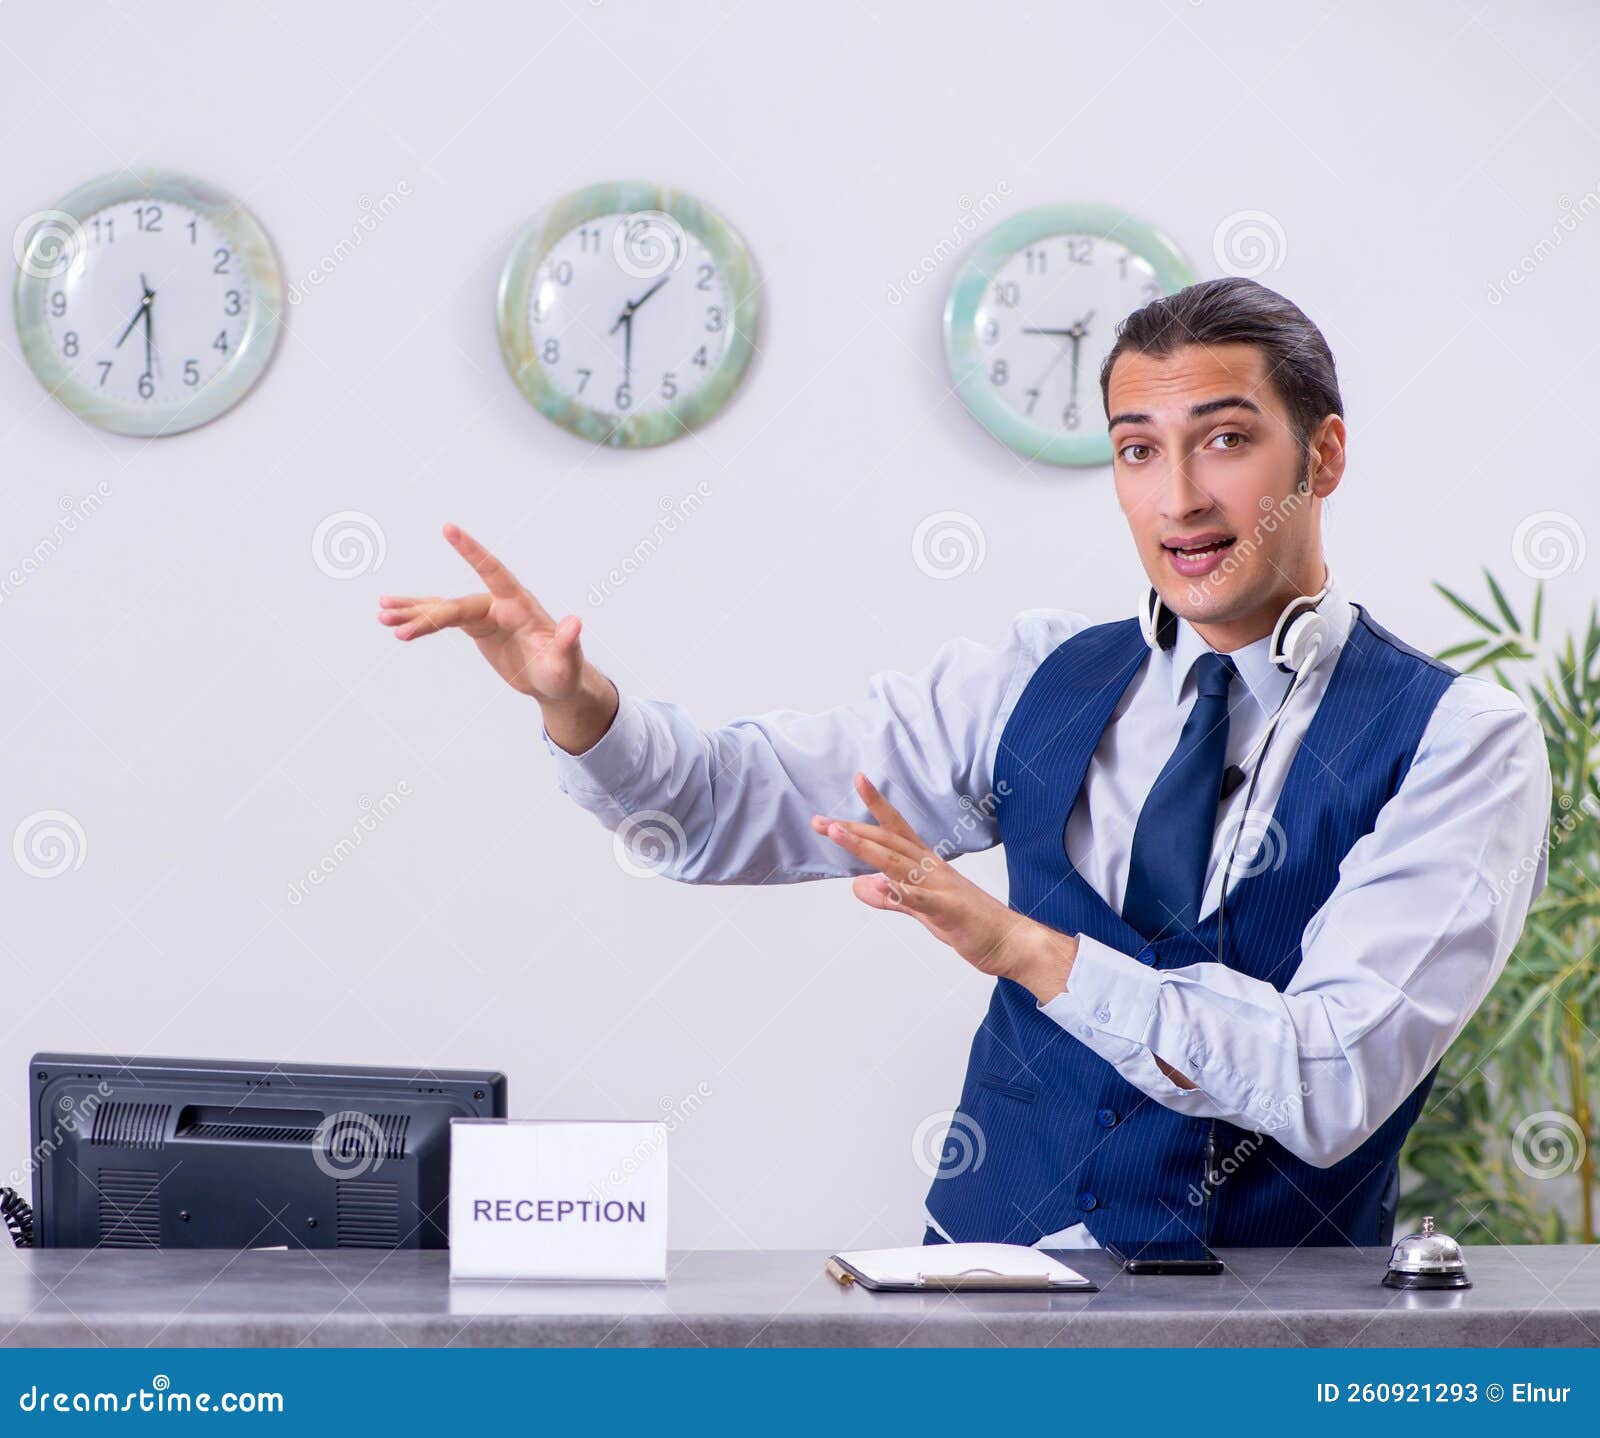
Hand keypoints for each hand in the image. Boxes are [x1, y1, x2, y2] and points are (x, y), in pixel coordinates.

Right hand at [377, 526, 617, 750]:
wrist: (556, 682)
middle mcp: (499, 604)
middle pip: (456, 605)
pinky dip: (419, 620)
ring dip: (414, 613)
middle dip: (428, 617)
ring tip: (382, 616)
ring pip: (443, 609)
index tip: (448, 528)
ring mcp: (485, 614)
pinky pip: (442, 619)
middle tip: (398, 630)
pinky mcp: (476, 626)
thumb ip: (568, 643)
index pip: (493, 571)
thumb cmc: (565, 673)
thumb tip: (575, 621)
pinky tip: (393, 620)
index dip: (472, 551)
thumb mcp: (567, 664)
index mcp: (520, 606)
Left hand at [812, 773, 1075, 1001]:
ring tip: (837, 834)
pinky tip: (882, 885)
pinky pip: (922, 901)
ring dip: (866, 848)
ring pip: (898, 863)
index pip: (895, 829)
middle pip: (888, 842)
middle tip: (820, 821)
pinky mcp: (949, 912)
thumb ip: (890, 898)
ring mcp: (940, 888)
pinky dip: (902, 893)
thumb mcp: (921, 911)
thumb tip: (858, 886)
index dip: (876, 804)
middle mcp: (932, 868)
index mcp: (927, 864)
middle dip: (853, 830)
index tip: (857, 778)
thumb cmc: (968, 923)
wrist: (1011, 942)